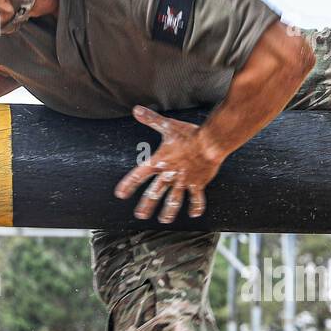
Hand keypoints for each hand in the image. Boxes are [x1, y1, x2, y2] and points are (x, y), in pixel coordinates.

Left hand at [114, 105, 224, 222]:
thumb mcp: (168, 126)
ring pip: (173, 201)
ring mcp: (183, 182)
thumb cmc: (189, 134)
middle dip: (146, 205)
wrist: (210, 143)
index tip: (120, 194)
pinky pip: (196, 199)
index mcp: (159, 162)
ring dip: (168, 212)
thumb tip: (136, 109)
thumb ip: (151, 119)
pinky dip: (195, 207)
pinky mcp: (197, 184)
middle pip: (154, 193)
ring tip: (164, 220)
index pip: (139, 175)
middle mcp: (169, 175)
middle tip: (140, 215)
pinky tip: (193, 214)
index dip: (129, 185)